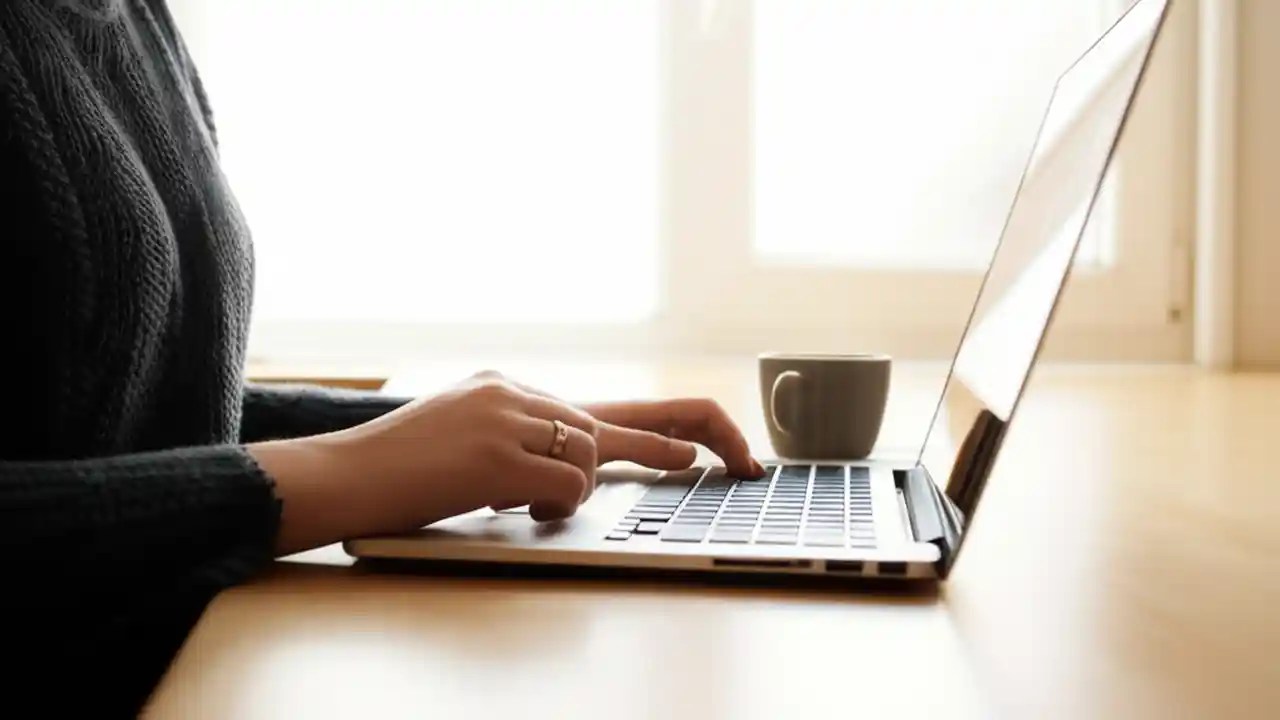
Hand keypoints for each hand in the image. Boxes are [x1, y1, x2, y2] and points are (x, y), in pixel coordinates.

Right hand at [255, 371, 731, 553]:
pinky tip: (509, 502)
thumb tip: (571, 472)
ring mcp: (510, 415)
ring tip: (517, 498)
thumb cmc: (397, 475)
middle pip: (625, 417)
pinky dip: (552, 503)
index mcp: (512, 390)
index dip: (666, 425)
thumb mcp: (467, 445)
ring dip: (571, 491)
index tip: (710, 445)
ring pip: (592, 453)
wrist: (338, 476)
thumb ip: (522, 448)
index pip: (605, 406)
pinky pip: (567, 481)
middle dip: (687, 439)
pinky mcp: (499, 450)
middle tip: (746, 457)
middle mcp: (518, 392)